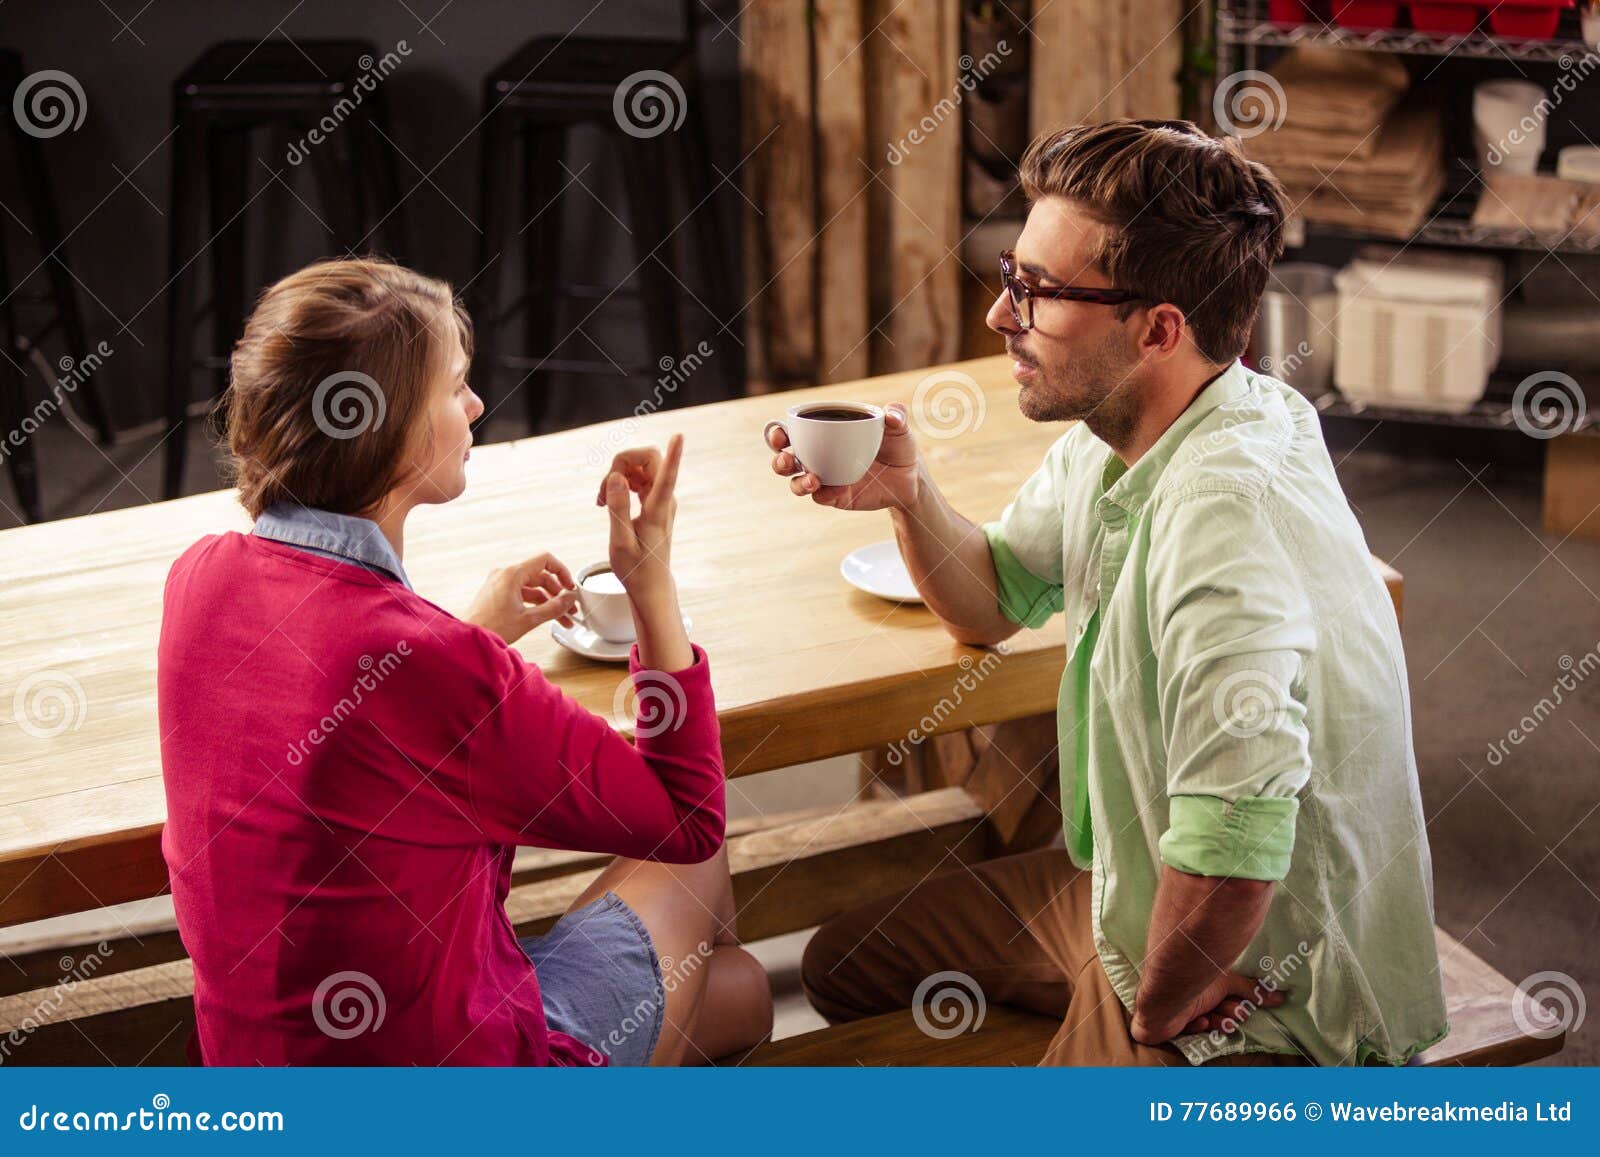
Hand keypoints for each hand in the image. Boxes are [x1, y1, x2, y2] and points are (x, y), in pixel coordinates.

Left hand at [464, 553, 576, 644]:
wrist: (469, 639)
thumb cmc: (490, 628)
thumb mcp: (528, 619)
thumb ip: (554, 608)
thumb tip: (570, 599)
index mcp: (512, 574)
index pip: (545, 560)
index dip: (562, 571)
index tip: (570, 587)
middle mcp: (505, 574)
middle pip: (540, 576)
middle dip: (558, 593)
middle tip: (569, 608)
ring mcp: (500, 584)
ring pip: (533, 587)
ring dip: (549, 601)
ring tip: (562, 618)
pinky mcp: (498, 594)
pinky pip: (522, 593)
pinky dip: (536, 603)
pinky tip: (546, 617)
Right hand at [595, 434, 682, 598]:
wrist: (649, 584)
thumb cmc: (635, 569)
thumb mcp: (620, 542)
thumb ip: (618, 508)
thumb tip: (617, 477)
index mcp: (657, 510)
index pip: (668, 477)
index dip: (673, 454)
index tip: (680, 436)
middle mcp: (664, 500)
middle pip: (648, 458)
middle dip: (621, 463)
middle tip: (603, 491)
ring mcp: (661, 499)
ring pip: (640, 466)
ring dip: (617, 474)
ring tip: (602, 501)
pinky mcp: (654, 501)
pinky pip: (638, 477)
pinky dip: (621, 482)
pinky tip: (608, 501)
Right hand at [766, 402, 921, 511]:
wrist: (910, 478)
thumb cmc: (898, 446)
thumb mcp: (899, 428)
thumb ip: (897, 415)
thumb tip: (891, 415)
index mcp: (825, 434)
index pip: (794, 432)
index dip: (779, 432)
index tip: (780, 432)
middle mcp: (819, 456)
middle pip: (786, 459)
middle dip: (779, 460)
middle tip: (787, 459)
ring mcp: (826, 478)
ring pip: (797, 482)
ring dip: (797, 481)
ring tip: (812, 479)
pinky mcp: (836, 497)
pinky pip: (821, 497)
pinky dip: (822, 494)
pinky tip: (833, 489)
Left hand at [1130, 971, 1286, 1045]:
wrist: (1168, 991)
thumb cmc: (1195, 982)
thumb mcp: (1227, 982)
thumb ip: (1251, 990)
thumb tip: (1281, 997)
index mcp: (1202, 986)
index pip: (1223, 1002)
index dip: (1233, 1008)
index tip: (1240, 1008)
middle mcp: (1188, 999)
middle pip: (1215, 1014)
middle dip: (1226, 1015)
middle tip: (1230, 1012)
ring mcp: (1176, 1013)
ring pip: (1204, 1024)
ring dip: (1215, 1022)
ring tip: (1215, 1017)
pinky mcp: (1165, 1029)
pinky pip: (1186, 1034)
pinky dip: (1195, 1027)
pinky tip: (1197, 1021)